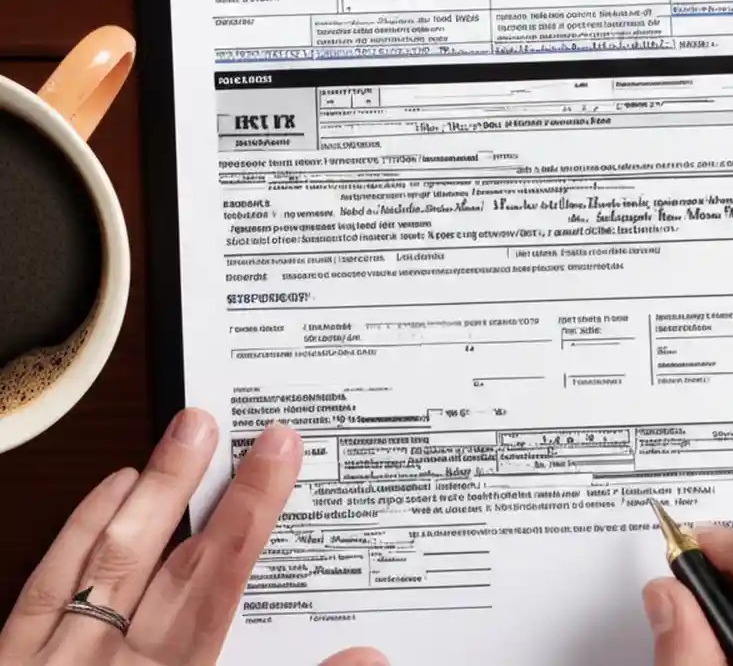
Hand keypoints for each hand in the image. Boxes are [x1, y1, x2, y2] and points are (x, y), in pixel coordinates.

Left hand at [0, 409, 386, 665]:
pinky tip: (105, 496)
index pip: (218, 583)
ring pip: (103, 564)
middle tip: (222, 420)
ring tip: (176, 436)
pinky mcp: (14, 665)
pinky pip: (43, 591)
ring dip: (142, 493)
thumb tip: (368, 659)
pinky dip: (76, 536)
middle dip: (196, 485)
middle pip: (162, 560)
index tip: (277, 455)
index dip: (252, 512)